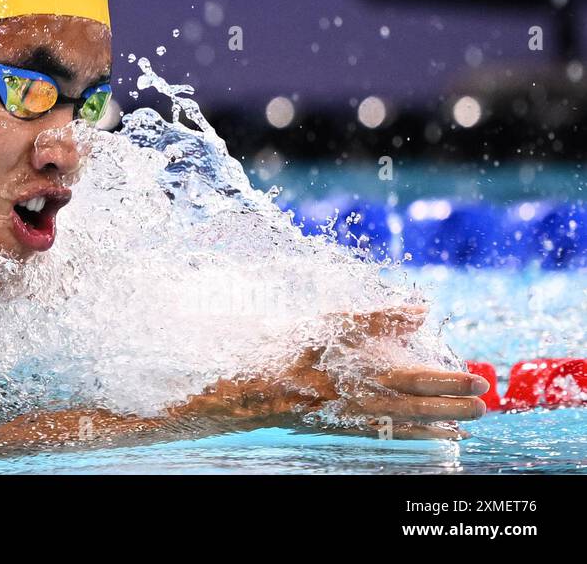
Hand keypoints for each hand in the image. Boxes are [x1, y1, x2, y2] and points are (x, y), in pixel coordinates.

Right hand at [184, 306, 487, 440]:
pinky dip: (418, 436)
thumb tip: (422, 309)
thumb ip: (382, 316)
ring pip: (409, 424)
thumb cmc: (300, 346)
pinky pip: (391, 435)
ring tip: (469, 425)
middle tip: (484, 405)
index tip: (476, 379)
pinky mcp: (349, 428)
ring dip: (442, 425)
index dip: (449, 381)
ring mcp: (357, 417)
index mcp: (364, 371)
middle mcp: (365, 399)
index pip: (417, 377)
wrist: (262, 383)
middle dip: (454, 406)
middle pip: (419, 406)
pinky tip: (437, 436)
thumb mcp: (339, 321)